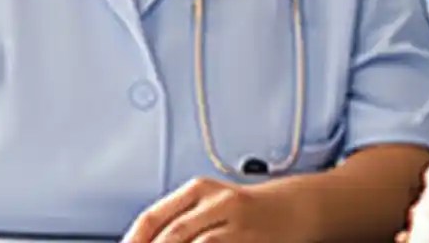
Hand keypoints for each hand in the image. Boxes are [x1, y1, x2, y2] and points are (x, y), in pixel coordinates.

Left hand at [122, 176, 303, 242]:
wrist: (296, 208)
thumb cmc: (246, 210)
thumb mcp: (211, 203)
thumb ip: (179, 222)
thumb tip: (142, 241)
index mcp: (199, 190)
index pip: (151, 218)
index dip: (133, 241)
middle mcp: (218, 203)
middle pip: (172, 236)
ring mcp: (238, 225)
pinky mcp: (254, 242)